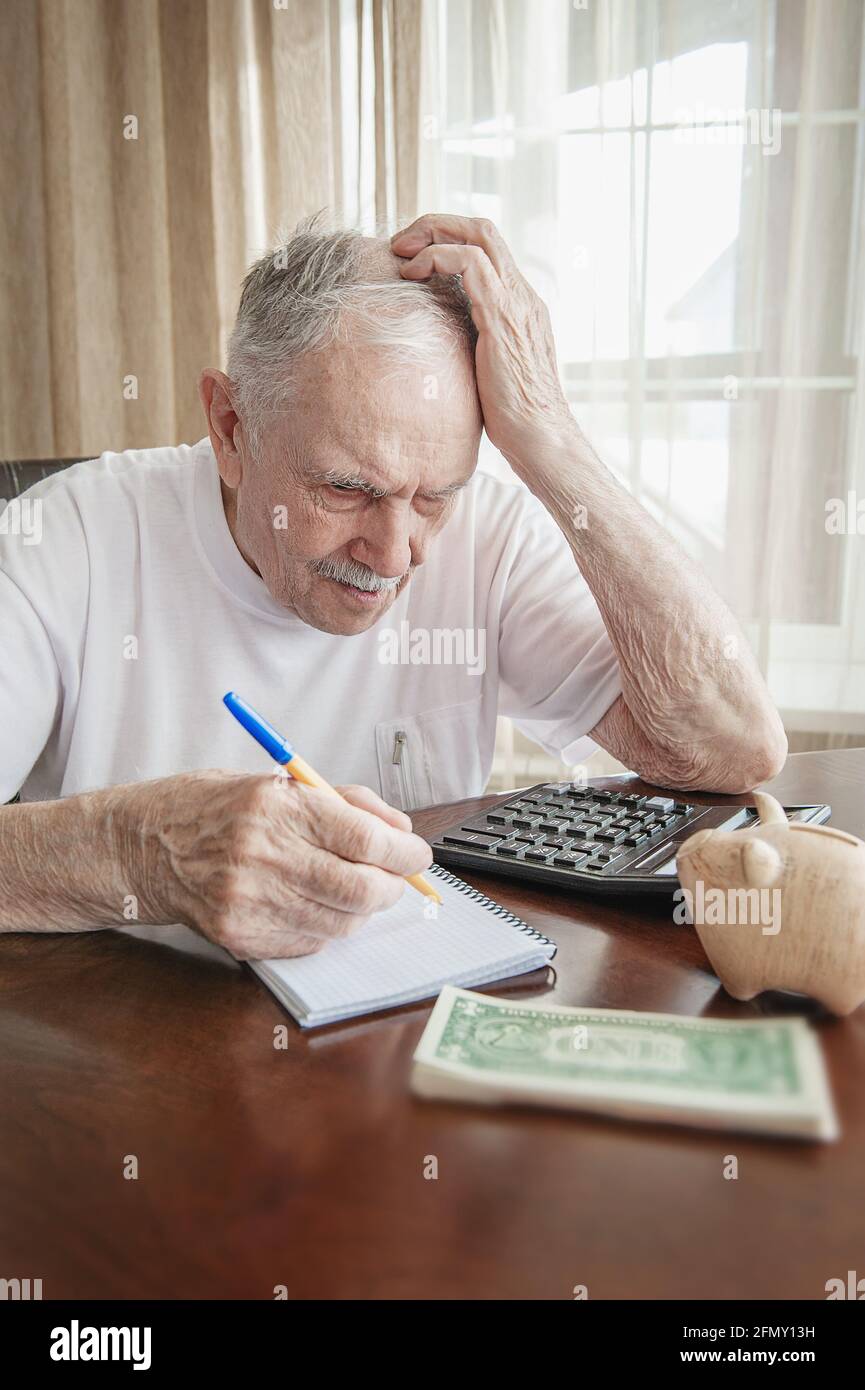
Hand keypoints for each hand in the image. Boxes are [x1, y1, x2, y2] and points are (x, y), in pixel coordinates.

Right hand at [127, 770, 432, 960]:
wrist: (141, 847)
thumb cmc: (210, 808)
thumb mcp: (276, 782)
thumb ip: (343, 802)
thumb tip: (399, 830)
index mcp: (274, 805)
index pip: (363, 837)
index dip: (404, 851)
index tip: (416, 853)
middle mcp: (261, 854)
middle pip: (359, 887)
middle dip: (392, 886)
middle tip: (397, 878)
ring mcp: (248, 901)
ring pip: (340, 921)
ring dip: (362, 909)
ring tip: (354, 888)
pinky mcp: (240, 936)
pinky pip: (310, 942)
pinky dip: (328, 926)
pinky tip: (315, 904)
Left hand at [391, 213, 575, 468]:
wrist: (539, 438)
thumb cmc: (513, 418)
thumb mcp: (489, 371)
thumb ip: (474, 348)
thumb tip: (440, 350)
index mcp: (520, 305)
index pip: (487, 248)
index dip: (448, 240)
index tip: (413, 258)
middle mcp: (522, 295)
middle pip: (482, 228)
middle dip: (436, 225)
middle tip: (401, 244)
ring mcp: (516, 301)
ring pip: (477, 234)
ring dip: (432, 234)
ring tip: (401, 254)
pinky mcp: (502, 315)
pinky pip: (469, 263)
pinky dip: (436, 258)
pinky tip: (414, 275)